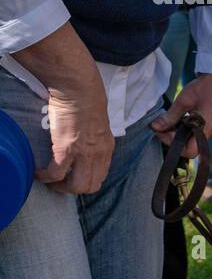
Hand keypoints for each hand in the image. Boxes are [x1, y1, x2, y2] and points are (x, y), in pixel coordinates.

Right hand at [14, 22, 113, 194]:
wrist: (79, 89)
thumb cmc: (85, 100)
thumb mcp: (97, 124)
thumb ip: (93, 137)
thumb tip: (83, 142)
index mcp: (106, 148)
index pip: (100, 176)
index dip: (85, 180)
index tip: (72, 177)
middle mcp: (98, 154)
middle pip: (90, 186)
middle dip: (72, 189)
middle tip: (58, 182)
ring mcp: (84, 153)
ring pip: (76, 186)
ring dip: (60, 187)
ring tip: (48, 179)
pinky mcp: (66, 149)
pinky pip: (55, 174)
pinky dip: (45, 178)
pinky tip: (38, 172)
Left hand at [150, 73, 211, 159]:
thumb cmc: (205, 88)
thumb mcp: (184, 102)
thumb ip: (169, 117)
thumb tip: (154, 127)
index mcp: (206, 130)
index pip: (190, 152)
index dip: (173, 144)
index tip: (162, 131)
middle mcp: (211, 132)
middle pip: (190, 146)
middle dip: (174, 137)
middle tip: (163, 124)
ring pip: (193, 139)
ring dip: (180, 132)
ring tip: (172, 118)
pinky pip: (197, 132)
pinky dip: (186, 127)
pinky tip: (182, 116)